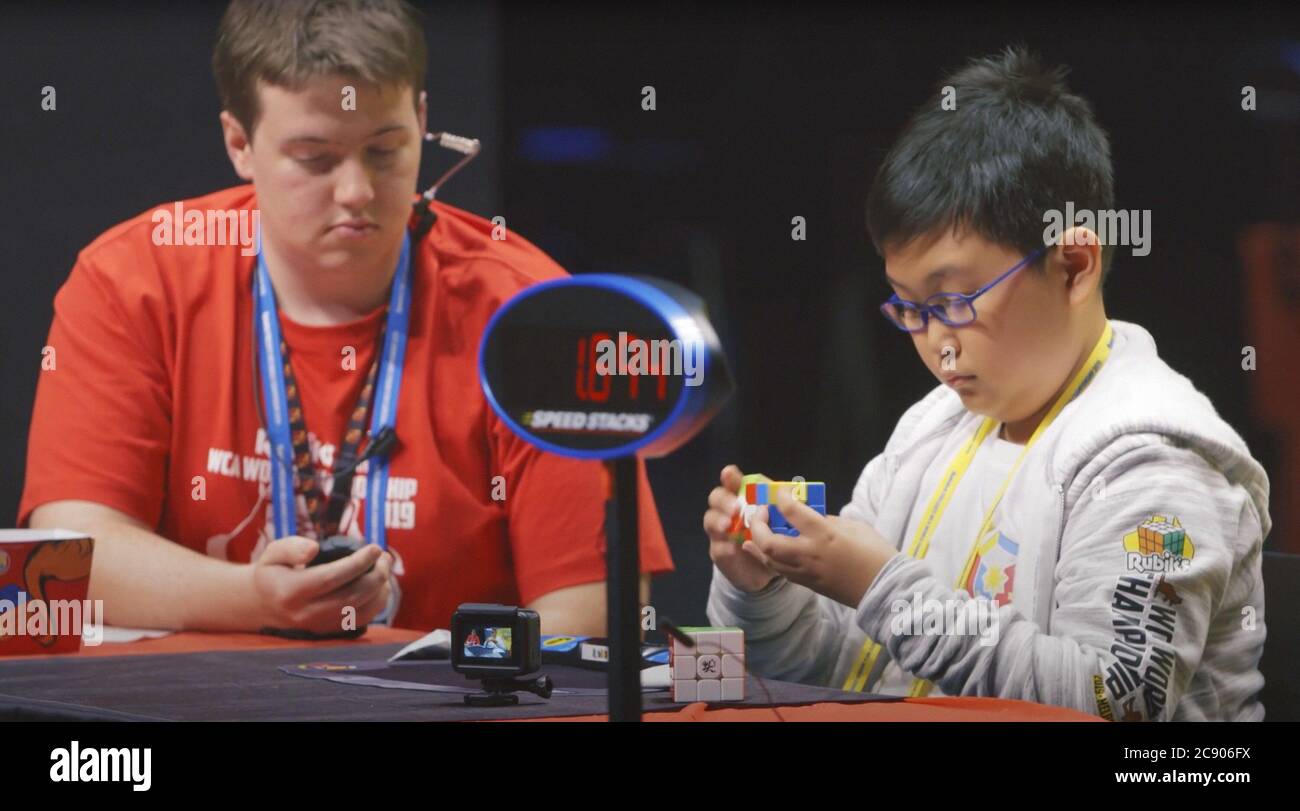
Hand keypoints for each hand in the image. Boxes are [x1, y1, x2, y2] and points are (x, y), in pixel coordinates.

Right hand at [250, 536, 392, 633]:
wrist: (266, 605)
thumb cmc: (274, 572)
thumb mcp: (272, 554)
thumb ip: (291, 547)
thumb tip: (314, 548)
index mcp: (290, 592)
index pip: (330, 578)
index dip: (357, 563)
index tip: (374, 548)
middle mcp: (305, 614)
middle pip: (351, 597)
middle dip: (376, 575)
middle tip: (384, 556)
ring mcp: (320, 626)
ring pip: (361, 611)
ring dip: (380, 589)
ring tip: (384, 566)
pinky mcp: (331, 632)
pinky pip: (362, 620)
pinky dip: (377, 602)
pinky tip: (380, 584)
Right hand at [703, 465, 779, 592]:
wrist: (769, 570)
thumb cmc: (775, 537)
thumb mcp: (781, 520)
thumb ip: (780, 505)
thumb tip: (788, 492)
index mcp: (743, 498)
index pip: (733, 482)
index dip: (730, 476)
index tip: (729, 473)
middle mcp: (728, 511)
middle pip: (717, 497)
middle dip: (724, 500)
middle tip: (735, 507)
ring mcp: (721, 532)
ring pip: (711, 520)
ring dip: (718, 521)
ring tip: (727, 526)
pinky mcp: (720, 552)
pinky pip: (717, 547)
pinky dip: (723, 546)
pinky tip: (730, 548)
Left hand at [745, 486, 897, 607]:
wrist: (885, 588)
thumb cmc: (875, 553)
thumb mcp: (854, 527)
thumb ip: (828, 520)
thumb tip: (811, 516)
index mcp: (823, 534)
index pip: (791, 510)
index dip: (780, 497)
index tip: (779, 492)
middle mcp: (809, 553)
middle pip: (767, 541)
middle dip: (757, 524)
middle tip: (762, 513)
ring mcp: (805, 572)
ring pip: (768, 559)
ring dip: (758, 542)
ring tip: (760, 530)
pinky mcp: (807, 585)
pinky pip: (780, 571)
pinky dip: (769, 558)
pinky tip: (765, 549)